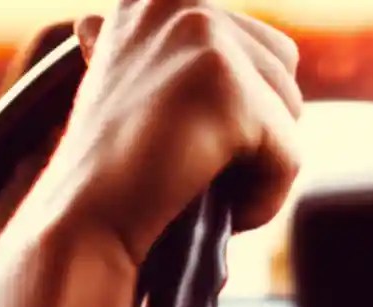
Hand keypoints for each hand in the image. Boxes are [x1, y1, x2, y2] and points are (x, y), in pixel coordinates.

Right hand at [29, 0, 302, 264]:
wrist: (81, 219)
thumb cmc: (115, 166)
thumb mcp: (146, 84)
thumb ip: (182, 58)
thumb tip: (170, 31)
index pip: (268, 50)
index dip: (246, 112)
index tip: (187, 139)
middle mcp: (183, 2)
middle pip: (286, 76)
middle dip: (260, 133)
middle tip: (195, 164)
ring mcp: (205, 40)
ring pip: (291, 116)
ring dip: (259, 166)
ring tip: (198, 181)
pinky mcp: (228, 90)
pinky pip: (290, 157)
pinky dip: (267, 197)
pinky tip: (220, 208)